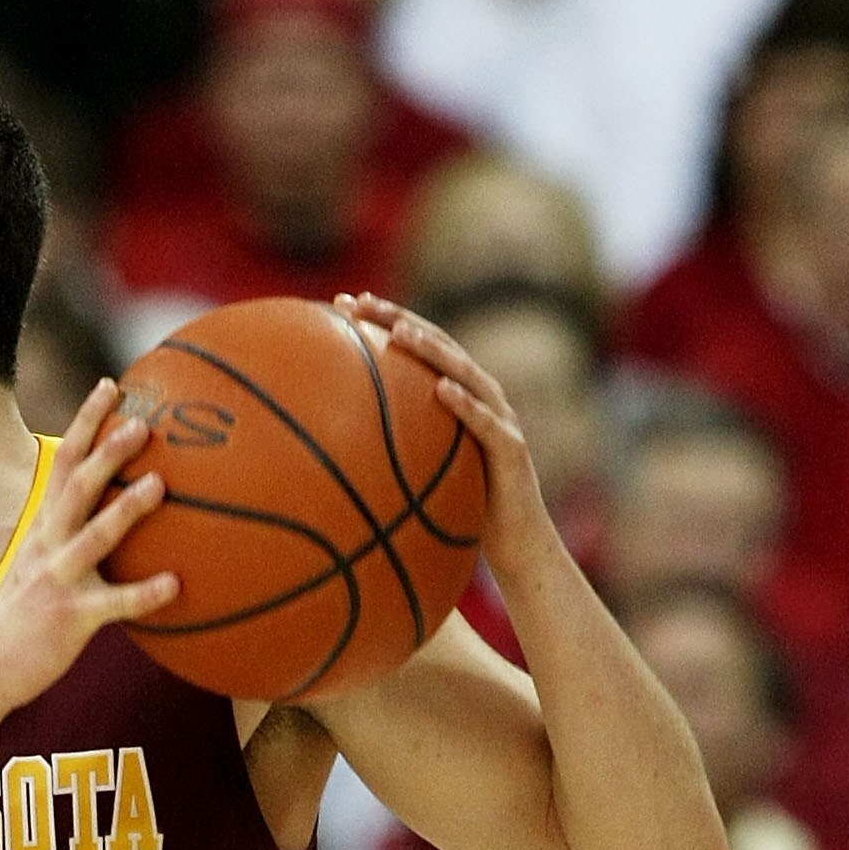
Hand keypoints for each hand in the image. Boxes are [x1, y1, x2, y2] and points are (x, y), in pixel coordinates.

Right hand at [0, 381, 177, 719]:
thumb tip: (107, 522)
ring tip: (159, 485)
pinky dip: (144, 595)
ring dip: (126, 509)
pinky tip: (175, 586)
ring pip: (94, 536)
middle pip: (77, 486)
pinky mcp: (70, 619)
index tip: (110, 386)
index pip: (63, 463)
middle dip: (108, 450)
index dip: (86, 422)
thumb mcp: (37, 572)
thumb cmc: (18, 626)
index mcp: (43, 531)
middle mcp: (48, 547)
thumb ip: (67, 543)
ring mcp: (58, 582)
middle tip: (141, 422)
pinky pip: (113, 604)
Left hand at [332, 294, 559, 582]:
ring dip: (432, 350)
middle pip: (439, 345)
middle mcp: (481, 397)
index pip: (418, 349)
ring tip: (398, 334)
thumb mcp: (421, 477)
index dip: (384, 321)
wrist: (518, 546)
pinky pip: (486, 424)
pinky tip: (441, 391)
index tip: (343, 305)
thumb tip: (330, 459)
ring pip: (465, 373)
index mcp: (458, 398)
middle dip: (399, 318)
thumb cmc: (465, 513)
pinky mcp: (511, 449)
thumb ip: (392, 457)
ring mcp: (500, 418)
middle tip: (360, 303)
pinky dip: (466, 405)